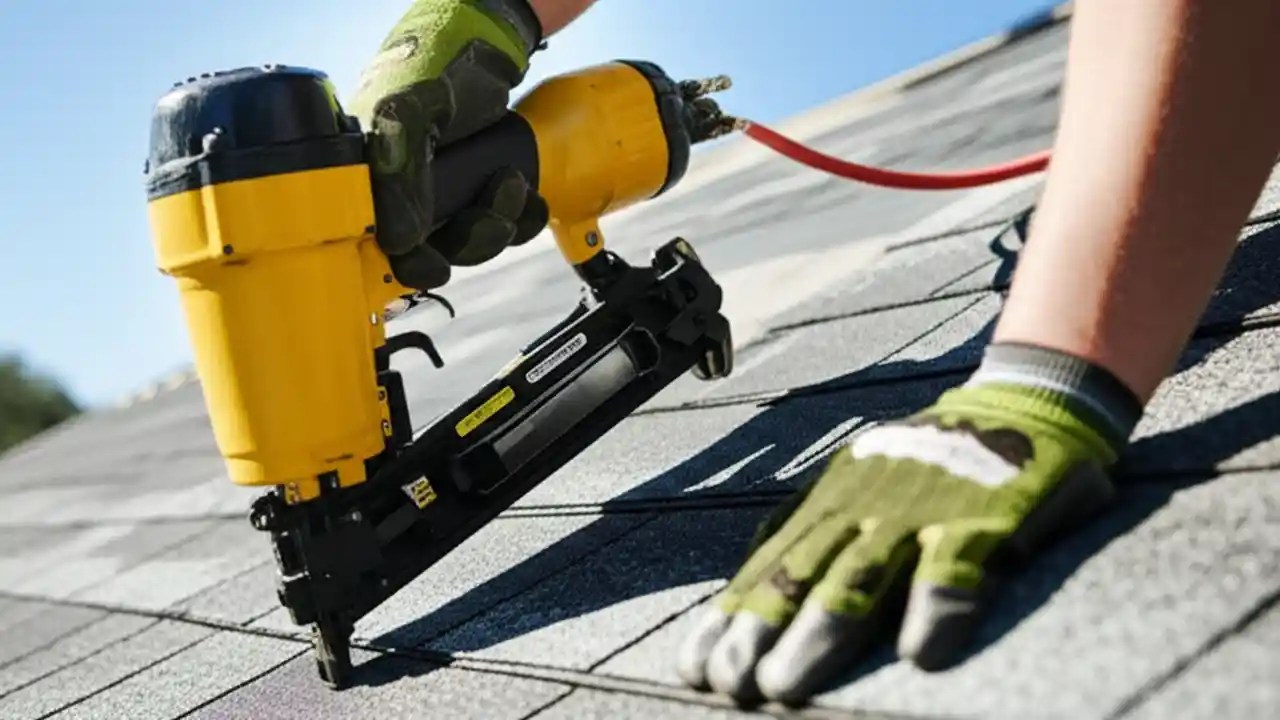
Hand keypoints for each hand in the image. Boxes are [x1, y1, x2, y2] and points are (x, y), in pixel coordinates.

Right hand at [348, 0, 549, 289]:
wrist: (487, 41)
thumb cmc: (436, 63)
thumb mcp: (410, 113)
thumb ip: (401, 175)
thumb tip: (402, 241)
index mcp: (368, 177)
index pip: (381, 247)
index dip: (410, 264)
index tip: (436, 268)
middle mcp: (402, 190)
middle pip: (433, 252)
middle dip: (473, 238)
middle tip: (497, 200)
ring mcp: (443, 191)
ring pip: (470, 243)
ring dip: (501, 224)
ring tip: (513, 182)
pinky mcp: (479, 187)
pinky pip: (501, 226)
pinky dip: (521, 218)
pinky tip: (529, 197)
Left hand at [676, 382, 1119, 704]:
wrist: (1025, 400)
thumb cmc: (934, 460)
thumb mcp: (860, 480)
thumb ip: (816, 527)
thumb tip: (751, 578)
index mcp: (834, 500)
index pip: (770, 564)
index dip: (730, 618)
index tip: (693, 668)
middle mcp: (865, 505)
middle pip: (801, 575)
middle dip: (758, 633)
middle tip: (729, 683)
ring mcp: (922, 510)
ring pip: (859, 576)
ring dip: (818, 634)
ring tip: (784, 684)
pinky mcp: (986, 518)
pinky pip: (955, 566)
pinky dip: (936, 607)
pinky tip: (919, 654)